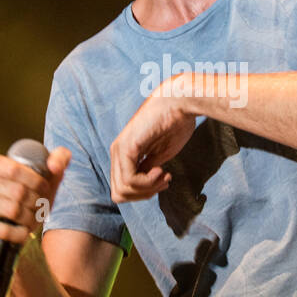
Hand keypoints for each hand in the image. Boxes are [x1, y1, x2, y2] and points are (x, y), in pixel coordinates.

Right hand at [0, 146, 69, 248]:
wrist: (19, 222)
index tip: (45, 189)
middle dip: (36, 201)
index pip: (15, 169)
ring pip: (12, 210)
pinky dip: (19, 233)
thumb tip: (53, 167)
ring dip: (30, 218)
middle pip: (16, 191)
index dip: (36, 182)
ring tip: (33, 218)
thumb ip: (60, 158)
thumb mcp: (50, 174)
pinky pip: (2, 229)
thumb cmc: (34, 193)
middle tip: (41, 206)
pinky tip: (23, 231)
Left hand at [109, 80, 196, 202]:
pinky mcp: (125, 147)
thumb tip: (142, 187)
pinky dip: (147, 182)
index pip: (123, 189)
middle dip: (144, 194)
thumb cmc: (175, 124)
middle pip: (120, 193)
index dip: (144, 192)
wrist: (180, 102)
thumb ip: (147, 170)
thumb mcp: (160, 155)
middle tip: (164, 181)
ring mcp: (119, 150)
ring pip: (123, 189)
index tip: (164, 180)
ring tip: (164, 175)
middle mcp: (117, 153)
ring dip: (148, 189)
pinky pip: (129, 180)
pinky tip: (160, 170)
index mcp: (124, 154)